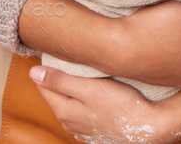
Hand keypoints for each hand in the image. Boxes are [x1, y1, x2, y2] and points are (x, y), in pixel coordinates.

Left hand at [30, 66, 168, 143]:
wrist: (147, 126)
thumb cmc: (119, 104)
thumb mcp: (88, 88)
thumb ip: (60, 81)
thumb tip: (32, 72)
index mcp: (64, 111)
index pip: (44, 86)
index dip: (46, 67)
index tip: (51, 50)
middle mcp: (70, 123)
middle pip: (56, 95)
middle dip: (57, 78)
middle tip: (65, 56)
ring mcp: (83, 129)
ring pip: (69, 104)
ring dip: (70, 89)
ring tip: (78, 71)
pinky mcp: (96, 130)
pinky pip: (82, 112)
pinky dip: (82, 100)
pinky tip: (92, 92)